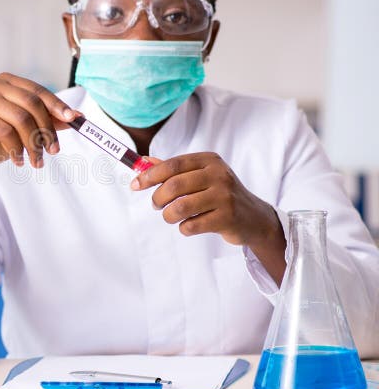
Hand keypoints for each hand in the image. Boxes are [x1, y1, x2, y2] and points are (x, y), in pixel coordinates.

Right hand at [0, 73, 76, 212]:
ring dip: (33, 143)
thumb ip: (50, 120)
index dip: (57, 105)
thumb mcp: (29, 129)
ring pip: (20, 119)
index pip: (38, 91)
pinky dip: (16, 149)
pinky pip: (5, 131)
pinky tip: (19, 160)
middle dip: (47, 129)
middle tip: (53, 150)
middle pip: (31, 103)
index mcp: (8, 82)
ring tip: (37, 161)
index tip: (72, 119)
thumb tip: (78, 116)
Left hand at [130, 153, 283, 248]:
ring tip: (170, 216)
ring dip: (168, 215)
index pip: (172, 165)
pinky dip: (183, 228)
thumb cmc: (220, 194)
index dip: (149, 175)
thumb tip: (142, 162)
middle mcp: (219, 175)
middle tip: (157, 205)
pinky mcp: (227, 218)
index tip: (135, 185)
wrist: (253, 217)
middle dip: (157, 198)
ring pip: (180, 207)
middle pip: (174, 186)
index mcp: (209, 160)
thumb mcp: (201, 176)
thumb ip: (173, 169)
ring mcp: (224, 196)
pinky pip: (191, 225)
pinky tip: (189, 225)